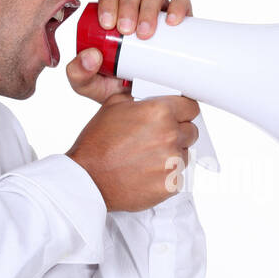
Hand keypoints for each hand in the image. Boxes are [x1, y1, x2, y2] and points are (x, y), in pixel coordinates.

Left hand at [65, 0, 192, 103]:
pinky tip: (172, 21)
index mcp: (113, 8)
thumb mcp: (90, 85)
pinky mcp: (182, 19)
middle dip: (127, 3)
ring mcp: (159, 8)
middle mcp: (136, 2)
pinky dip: (178, 6)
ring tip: (145, 33)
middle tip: (126, 30)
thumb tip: (91, 55)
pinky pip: (182, 0)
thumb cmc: (116, 86)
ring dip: (148, 7)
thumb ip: (78, 74)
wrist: (148, 100)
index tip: (107, 24)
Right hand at [66, 93, 200, 211]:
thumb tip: (155, 94)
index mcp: (159, 112)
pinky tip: (147, 172)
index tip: (177, 117)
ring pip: (185, 154)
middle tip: (156, 139)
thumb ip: (142, 98)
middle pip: (191, 131)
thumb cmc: (97, 144)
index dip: (182, 111)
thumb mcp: (114, 106)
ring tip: (147, 157)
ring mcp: (172, 161)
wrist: (87, 178)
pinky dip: (166, 175)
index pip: (191, 107)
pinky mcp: (171, 184)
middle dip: (177, 133)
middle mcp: (169, 135)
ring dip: (172, 154)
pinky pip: (178, 175)